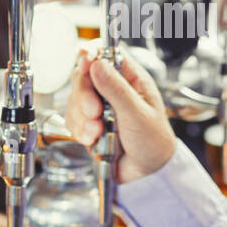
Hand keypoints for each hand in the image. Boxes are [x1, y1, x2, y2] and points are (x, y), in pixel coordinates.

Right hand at [67, 50, 176, 183]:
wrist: (148, 172)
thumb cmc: (154, 141)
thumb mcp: (138, 114)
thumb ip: (117, 90)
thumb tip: (98, 64)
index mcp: (131, 79)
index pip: (106, 54)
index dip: (92, 55)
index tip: (86, 64)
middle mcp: (112, 89)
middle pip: (83, 76)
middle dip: (84, 97)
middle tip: (95, 113)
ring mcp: (99, 106)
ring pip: (74, 100)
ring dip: (83, 119)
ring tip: (99, 133)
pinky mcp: (89, 123)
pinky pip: (72, 120)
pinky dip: (80, 130)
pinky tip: (94, 139)